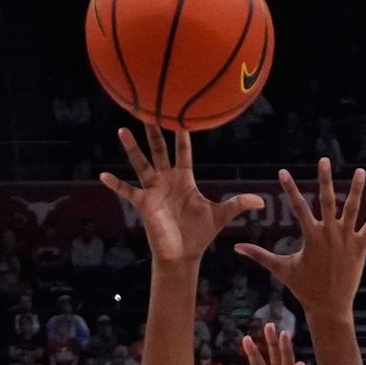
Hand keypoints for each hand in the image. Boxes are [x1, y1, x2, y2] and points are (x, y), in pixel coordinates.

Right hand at [101, 124, 261, 266]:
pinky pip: (127, 191)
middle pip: (159, 149)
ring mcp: (154, 191)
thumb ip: (238, 204)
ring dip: (132, 148)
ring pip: (141, 164)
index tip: (181, 114)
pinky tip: (103, 175)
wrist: (183, 256)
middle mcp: (167, 180)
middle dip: (154, 131)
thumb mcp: (220, 216)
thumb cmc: (200, 235)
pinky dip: (115, 184)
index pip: (183, 151)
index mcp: (185, 179)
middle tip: (148, 109)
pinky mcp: (144, 205)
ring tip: (122, 129)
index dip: (182, 134)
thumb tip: (262, 201)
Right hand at [233, 161, 365, 314]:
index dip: (289, 189)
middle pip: (327, 201)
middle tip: (323, 160)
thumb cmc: (304, 288)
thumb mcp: (281, 270)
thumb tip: (236, 248)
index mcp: (311, 237)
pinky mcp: (360, 248)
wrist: (329, 307)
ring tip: (360, 171)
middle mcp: (329, 235)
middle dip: (324, 180)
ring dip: (357, 190)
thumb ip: (259, 256)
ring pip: (352, 210)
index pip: (298, 207)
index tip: (282, 172)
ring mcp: (346, 240)